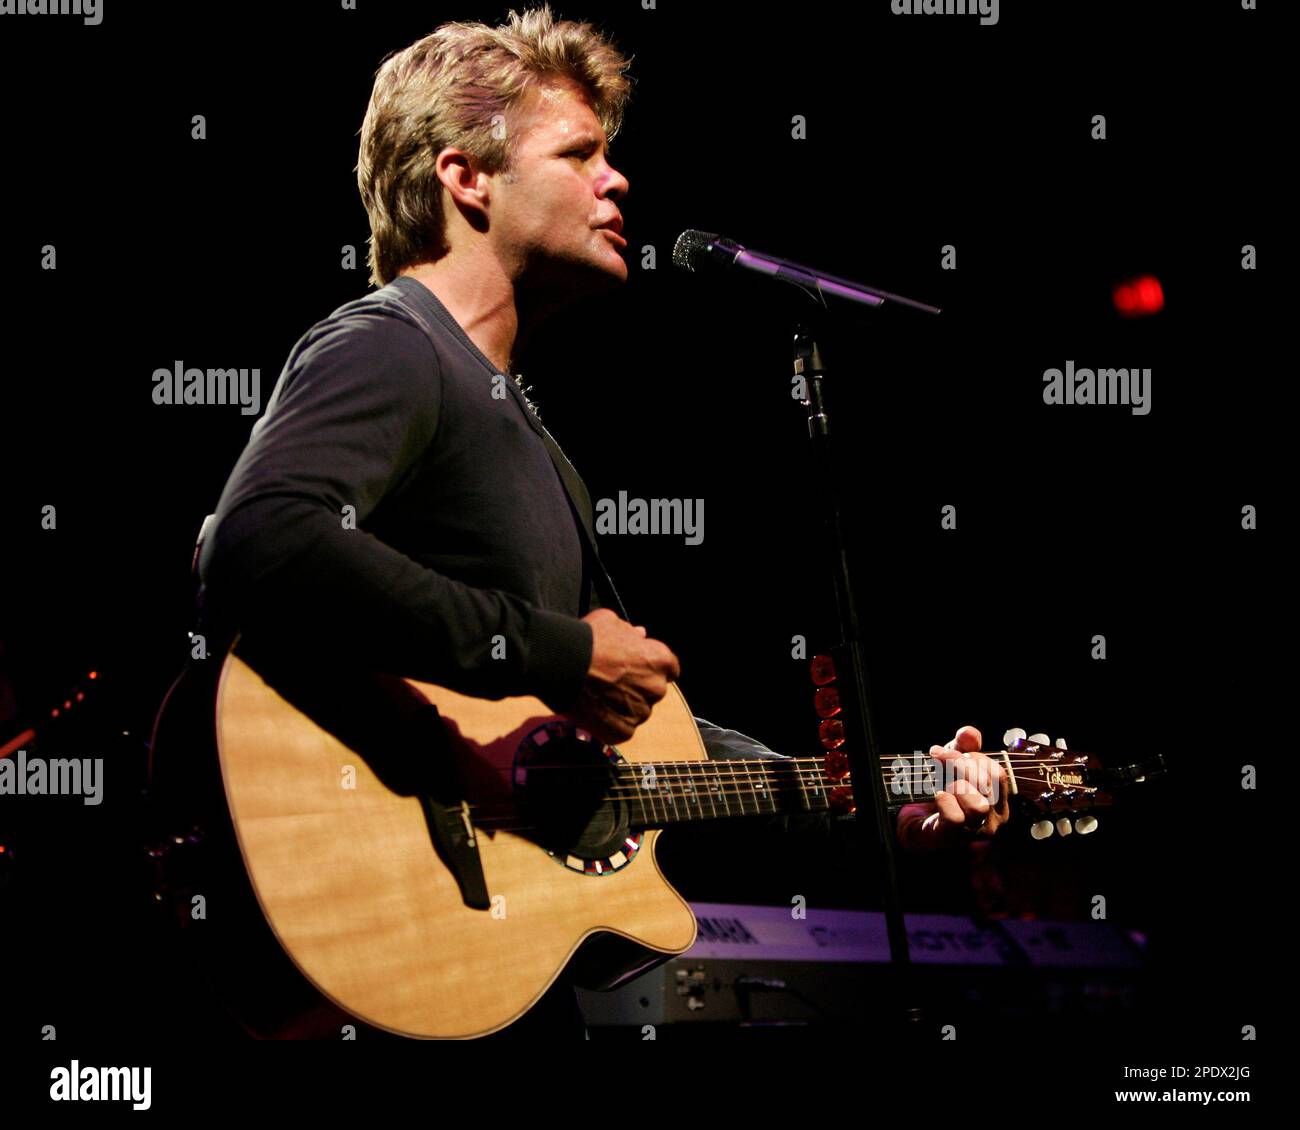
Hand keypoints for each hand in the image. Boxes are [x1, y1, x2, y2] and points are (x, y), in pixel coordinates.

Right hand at [565, 609, 680, 744]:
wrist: (561, 666)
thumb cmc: (587, 640)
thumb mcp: (611, 623)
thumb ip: (630, 632)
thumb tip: (639, 635)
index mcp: (660, 660)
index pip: (668, 668)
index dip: (651, 667)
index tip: (636, 667)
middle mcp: (656, 688)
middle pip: (653, 691)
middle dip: (637, 687)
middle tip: (612, 681)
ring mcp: (640, 712)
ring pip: (637, 711)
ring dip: (624, 705)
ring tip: (599, 695)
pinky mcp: (623, 731)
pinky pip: (622, 728)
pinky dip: (610, 722)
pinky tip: (594, 710)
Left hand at [896, 725, 1010, 850]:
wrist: (915, 820)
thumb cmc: (941, 790)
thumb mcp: (952, 762)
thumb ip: (962, 746)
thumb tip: (969, 733)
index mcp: (998, 799)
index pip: (998, 774)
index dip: (974, 757)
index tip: (950, 751)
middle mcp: (994, 818)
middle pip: (988, 785)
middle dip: (960, 766)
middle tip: (938, 759)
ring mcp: (975, 831)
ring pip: (978, 804)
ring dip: (955, 787)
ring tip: (942, 785)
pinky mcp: (954, 838)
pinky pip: (956, 817)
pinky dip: (943, 802)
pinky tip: (937, 797)